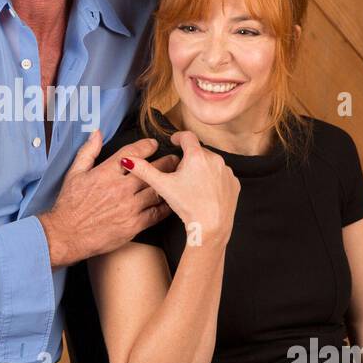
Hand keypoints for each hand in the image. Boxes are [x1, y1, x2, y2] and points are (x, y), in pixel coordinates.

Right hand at [38, 129, 176, 267]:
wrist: (67, 235)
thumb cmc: (69, 205)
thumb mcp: (74, 174)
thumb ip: (88, 151)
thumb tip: (96, 133)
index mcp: (106, 173)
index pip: (132, 153)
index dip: (146, 146)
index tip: (153, 144)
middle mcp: (120, 188)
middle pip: (150, 171)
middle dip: (165, 163)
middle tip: (175, 159)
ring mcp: (129, 207)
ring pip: (156, 190)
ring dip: (169, 182)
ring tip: (177, 177)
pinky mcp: (134, 224)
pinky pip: (156, 213)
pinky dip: (165, 206)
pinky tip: (171, 201)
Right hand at [123, 131, 238, 247]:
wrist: (211, 226)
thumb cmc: (187, 205)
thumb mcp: (162, 186)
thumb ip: (144, 170)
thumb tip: (127, 160)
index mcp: (196, 156)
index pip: (187, 136)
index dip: (178, 137)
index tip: (174, 142)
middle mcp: (215, 159)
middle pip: (198, 152)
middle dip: (189, 159)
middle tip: (180, 175)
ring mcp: (227, 171)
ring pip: (211, 163)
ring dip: (202, 169)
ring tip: (193, 186)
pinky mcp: (234, 183)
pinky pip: (222, 175)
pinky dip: (214, 180)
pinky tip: (206, 192)